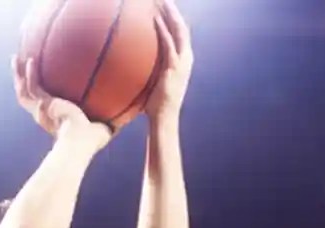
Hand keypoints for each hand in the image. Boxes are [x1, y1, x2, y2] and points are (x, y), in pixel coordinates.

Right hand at [12, 57, 112, 150]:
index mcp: (55, 121)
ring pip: (23, 91)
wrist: (79, 142)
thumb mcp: (105, 129)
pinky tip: (32, 60)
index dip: (41, 99)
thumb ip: (114, 121)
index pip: (44, 109)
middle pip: (27, 98)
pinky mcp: (42, 104)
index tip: (42, 91)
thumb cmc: (92, 142)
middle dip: (22, 83)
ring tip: (16, 59)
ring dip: (18, 75)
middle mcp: (44, 116)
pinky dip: (31, 74)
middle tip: (20, 69)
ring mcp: (40, 110)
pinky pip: (32, 85)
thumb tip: (134, 112)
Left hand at [145, 0, 193, 123]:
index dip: (173, 16)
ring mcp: (182, 62)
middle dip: (173, 10)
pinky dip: (162, 29)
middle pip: (181, 26)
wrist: (164, 118)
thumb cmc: (157, 101)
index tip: (163, 3)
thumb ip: (153, 68)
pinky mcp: (174, 68)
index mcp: (184, 59)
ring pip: (178, 30)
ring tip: (159, 0)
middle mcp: (186, 58)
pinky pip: (168, 44)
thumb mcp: (157, 79)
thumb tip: (138, 61)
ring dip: (169, 13)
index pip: (180, 32)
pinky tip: (154, 18)